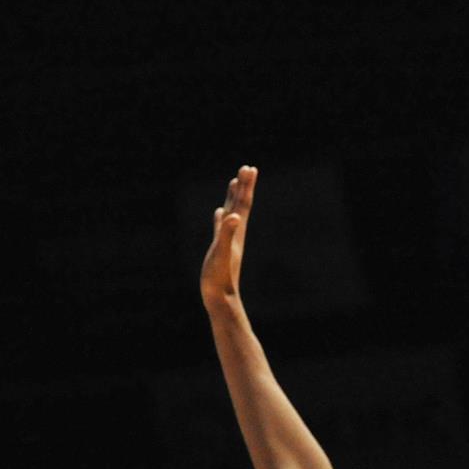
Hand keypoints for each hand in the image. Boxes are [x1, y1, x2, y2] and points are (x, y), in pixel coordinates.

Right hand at [200, 165, 256, 310]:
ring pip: (232, 213)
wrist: (221, 299)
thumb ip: (225, 234)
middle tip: (247, 168)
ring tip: (235, 183)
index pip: (242, 204)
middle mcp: (235, 234)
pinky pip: (221, 227)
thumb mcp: (221, 254)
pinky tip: (219, 213)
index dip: (245, 187)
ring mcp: (228, 240)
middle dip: (243, 187)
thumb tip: (233, 216)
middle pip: (241, 205)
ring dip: (234, 198)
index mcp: (236, 232)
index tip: (249, 168)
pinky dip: (221, 216)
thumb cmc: (219, 278)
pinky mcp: (220, 248)